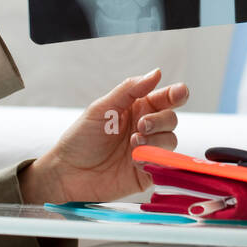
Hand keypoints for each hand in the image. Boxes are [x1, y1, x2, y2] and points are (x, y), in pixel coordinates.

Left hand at [18, 68, 188, 204]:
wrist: (67, 172)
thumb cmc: (80, 138)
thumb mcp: (101, 108)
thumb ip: (129, 90)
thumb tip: (156, 73)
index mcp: (138, 109)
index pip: (166, 98)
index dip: (177, 94)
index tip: (179, 93)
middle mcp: (146, 129)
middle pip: (171, 119)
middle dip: (160, 120)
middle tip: (141, 125)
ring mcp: (148, 151)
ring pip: (171, 141)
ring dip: (156, 141)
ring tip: (133, 145)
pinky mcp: (148, 172)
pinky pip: (164, 165)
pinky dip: (154, 160)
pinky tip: (135, 160)